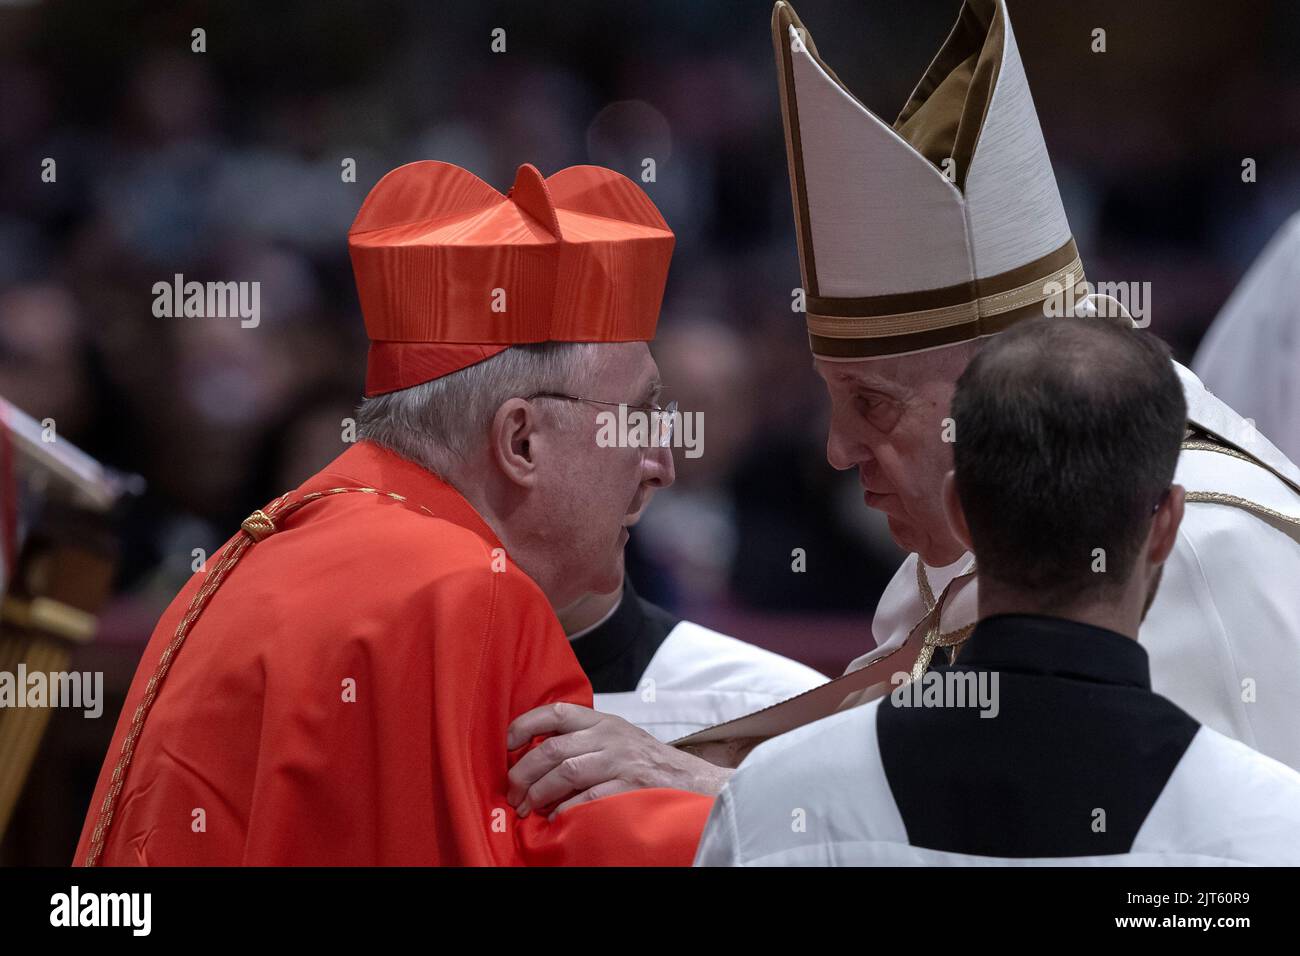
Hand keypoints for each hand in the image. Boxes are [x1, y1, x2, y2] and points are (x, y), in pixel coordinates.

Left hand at [506, 702, 731, 817]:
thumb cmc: (651, 764)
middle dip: (524, 773)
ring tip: (528, 808)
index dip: (526, 725)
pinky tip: (556, 818)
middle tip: (513, 793)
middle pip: (552, 748)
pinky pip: (587, 798)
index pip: (556, 712)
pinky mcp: (629, 787)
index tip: (507, 743)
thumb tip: (538, 755)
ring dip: (539, 793)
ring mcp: (621, 761)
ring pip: (565, 772)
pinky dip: (566, 810)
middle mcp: (610, 737)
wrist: (696, 782)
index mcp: (605, 721)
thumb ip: (586, 739)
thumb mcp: (619, 739)